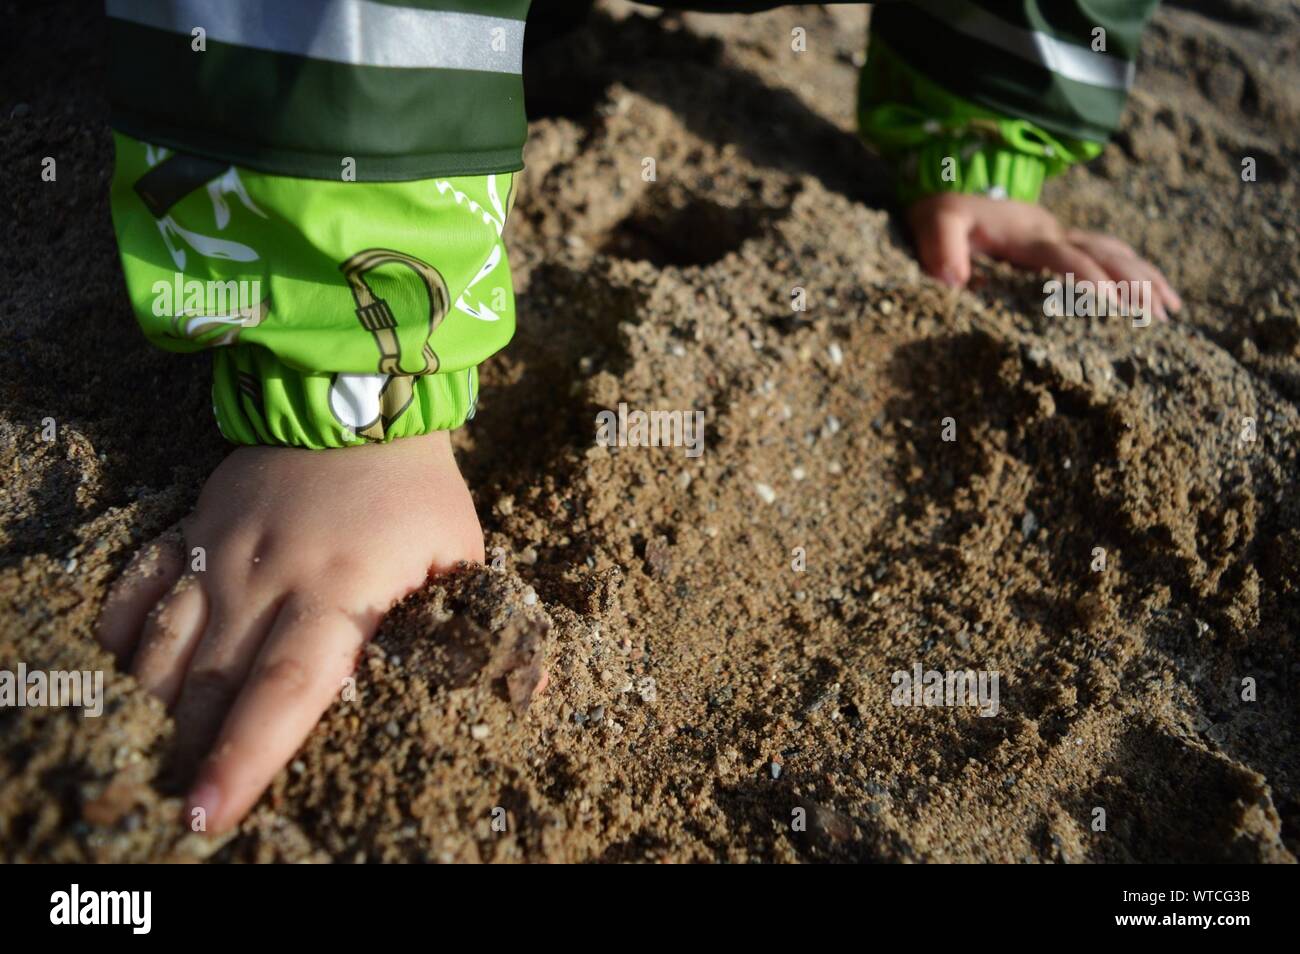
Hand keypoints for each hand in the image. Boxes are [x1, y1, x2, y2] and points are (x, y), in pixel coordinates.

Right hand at [96, 431, 483, 833]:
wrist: (357, 396)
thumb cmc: (417, 493)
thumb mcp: (464, 556)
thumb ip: (484, 629)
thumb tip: (532, 694)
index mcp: (338, 594)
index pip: (286, 690)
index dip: (248, 755)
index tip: (212, 810)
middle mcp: (266, 579)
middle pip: (213, 683)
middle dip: (188, 750)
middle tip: (173, 805)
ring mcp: (220, 552)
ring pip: (165, 642)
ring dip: (151, 705)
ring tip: (145, 754)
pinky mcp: (192, 525)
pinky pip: (141, 583)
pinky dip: (120, 628)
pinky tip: (112, 668)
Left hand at [907, 192, 1181, 319]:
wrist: (951, 190)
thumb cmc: (942, 213)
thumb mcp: (935, 223)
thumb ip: (941, 248)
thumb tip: (952, 281)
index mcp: (1027, 236)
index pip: (1064, 257)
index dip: (1085, 276)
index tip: (1109, 299)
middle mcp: (1054, 233)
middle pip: (1105, 254)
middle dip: (1135, 283)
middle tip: (1162, 315)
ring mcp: (1063, 236)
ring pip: (1115, 253)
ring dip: (1145, 279)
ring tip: (1172, 310)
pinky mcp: (1064, 242)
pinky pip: (1108, 255)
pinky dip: (1135, 273)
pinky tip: (1152, 295)